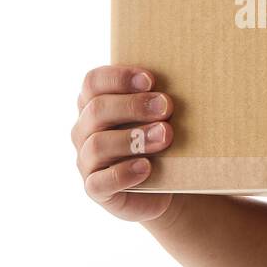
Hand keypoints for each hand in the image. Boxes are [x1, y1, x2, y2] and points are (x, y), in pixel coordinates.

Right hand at [72, 65, 176, 222]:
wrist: (168, 184)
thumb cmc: (161, 138)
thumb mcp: (160, 115)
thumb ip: (159, 99)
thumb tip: (181, 81)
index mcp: (94, 103)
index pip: (93, 82)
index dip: (119, 78)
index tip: (150, 80)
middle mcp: (85, 130)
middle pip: (97, 110)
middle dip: (133, 105)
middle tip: (166, 106)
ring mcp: (86, 161)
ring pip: (98, 145)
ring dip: (133, 138)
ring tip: (165, 135)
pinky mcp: (96, 189)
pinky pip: (101, 182)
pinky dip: (124, 173)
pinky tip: (147, 167)